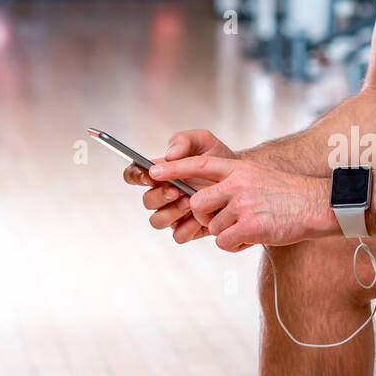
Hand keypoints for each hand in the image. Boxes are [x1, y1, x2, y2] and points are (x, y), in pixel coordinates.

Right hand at [123, 128, 234, 244]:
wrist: (242, 179)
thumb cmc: (218, 159)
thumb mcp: (203, 141)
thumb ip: (183, 140)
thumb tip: (169, 155)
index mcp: (159, 173)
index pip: (134, 175)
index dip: (137, 176)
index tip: (151, 175)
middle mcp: (162, 195)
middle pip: (146, 201)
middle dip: (160, 196)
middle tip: (178, 190)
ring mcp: (173, 214)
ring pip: (157, 221)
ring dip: (171, 213)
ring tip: (191, 202)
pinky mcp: (188, 229)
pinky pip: (178, 235)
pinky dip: (188, 228)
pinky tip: (201, 218)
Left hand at [147, 154, 332, 250]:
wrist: (320, 206)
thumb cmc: (292, 195)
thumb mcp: (261, 178)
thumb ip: (236, 183)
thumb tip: (211, 201)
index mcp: (240, 168)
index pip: (199, 164)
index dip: (174, 168)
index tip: (153, 171)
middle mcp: (238, 184)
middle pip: (198, 202)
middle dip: (204, 217)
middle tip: (222, 221)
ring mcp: (243, 205)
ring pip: (213, 226)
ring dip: (228, 234)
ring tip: (251, 229)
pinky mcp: (250, 226)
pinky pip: (225, 242)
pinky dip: (236, 246)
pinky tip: (254, 239)